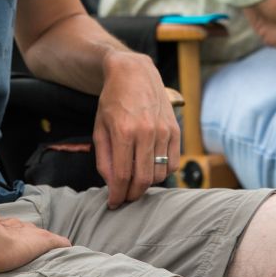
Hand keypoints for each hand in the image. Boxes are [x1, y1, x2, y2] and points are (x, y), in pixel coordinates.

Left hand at [94, 51, 181, 207]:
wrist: (134, 72)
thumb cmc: (112, 101)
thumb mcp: (100, 128)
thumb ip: (105, 159)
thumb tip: (112, 185)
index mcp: (123, 132)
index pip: (122, 176)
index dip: (117, 195)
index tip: (113, 203)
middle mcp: (146, 132)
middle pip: (143, 180)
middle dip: (132, 194)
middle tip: (125, 197)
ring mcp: (164, 131)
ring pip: (160, 174)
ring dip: (147, 184)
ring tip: (136, 180)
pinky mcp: (175, 130)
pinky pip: (174, 163)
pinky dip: (163, 172)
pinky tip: (151, 168)